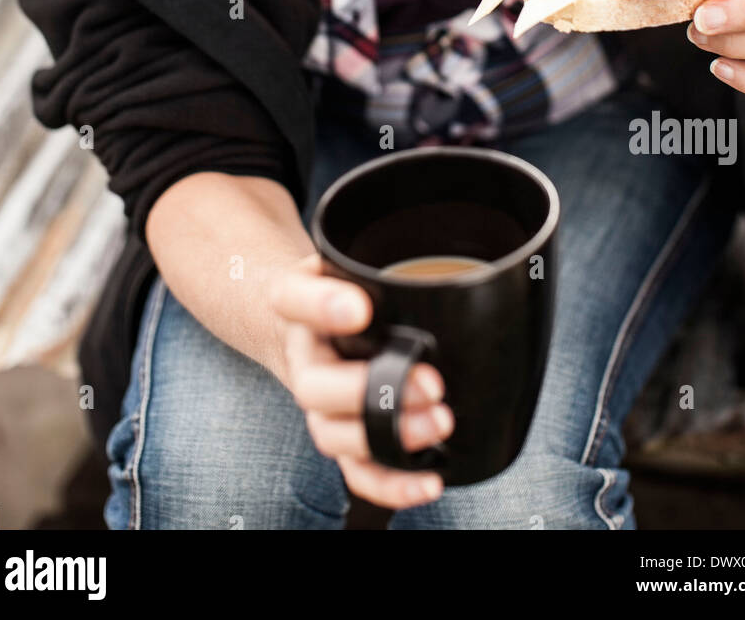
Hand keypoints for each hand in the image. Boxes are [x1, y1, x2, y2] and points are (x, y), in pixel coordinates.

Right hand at [268, 252, 452, 509]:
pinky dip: (390, 484)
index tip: (359, 309)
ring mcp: (318, 404)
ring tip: (439, 423)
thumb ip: (376, 263)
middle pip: (316, 387)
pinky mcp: (340, 437)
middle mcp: (301, 358)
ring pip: (334, 435)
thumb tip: (451, 278)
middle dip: (373, 391)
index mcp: (293, 304)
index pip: (293, 299)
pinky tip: (430, 481)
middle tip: (430, 383)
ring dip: (387, 437)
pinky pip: (354, 471)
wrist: (300, 323)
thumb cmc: (336, 287)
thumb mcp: (342, 260)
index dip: (322, 307)